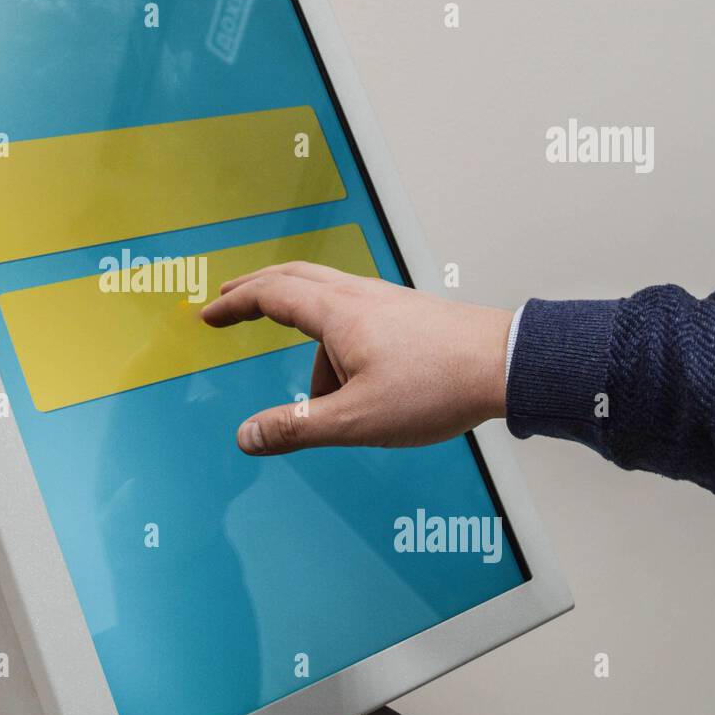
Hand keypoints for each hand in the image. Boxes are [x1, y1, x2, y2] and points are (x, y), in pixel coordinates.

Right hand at [199, 262, 512, 454]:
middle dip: (255, 290)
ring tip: (319, 400)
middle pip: (292, 278)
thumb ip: (297, 428)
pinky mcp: (406, 313)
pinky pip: (353, 313)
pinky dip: (333, 336)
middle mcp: (358, 296)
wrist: (507, 365)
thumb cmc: (436, 387)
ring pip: (325, 297)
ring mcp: (384, 301)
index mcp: (337, 313)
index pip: (270, 295)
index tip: (208, 313)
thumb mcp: (356, 420)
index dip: (234, 304)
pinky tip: (352, 378)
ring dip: (303, 332)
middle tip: (228, 301)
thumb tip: (246, 436)